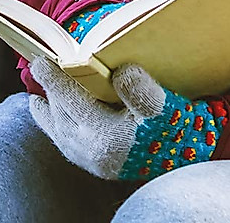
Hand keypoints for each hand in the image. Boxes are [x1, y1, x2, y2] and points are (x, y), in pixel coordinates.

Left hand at [27, 57, 225, 180]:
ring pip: (60, 133)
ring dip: (49, 113)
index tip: (39, 61)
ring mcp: (93, 163)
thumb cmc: (176, 129)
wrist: (191, 160)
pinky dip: (57, 129)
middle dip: (49, 91)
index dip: (53, 78)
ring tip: (38, 98)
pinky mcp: (99, 168)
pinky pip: (67, 145)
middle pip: (60, 115)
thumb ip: (140, 90)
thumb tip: (121, 71)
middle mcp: (93, 153)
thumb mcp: (162, 107)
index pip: (70, 100)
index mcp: (106, 137)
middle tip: (39, 69)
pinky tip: (56, 120)